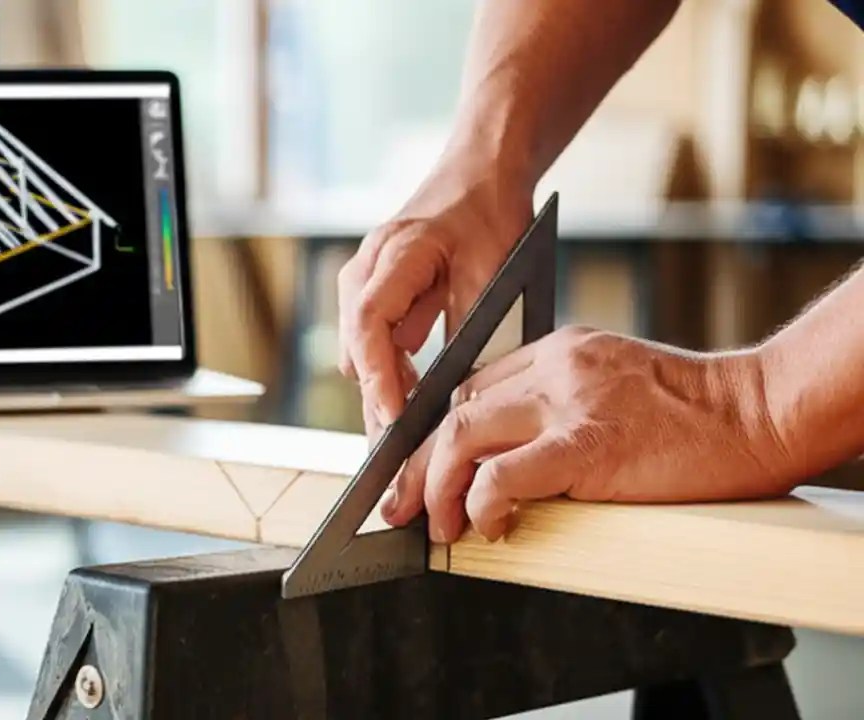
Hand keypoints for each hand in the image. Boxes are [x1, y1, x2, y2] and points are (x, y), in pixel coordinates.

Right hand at [337, 157, 532, 444]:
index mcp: (395, 253)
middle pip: (356, 344)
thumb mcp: (488, 271)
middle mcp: (365, 266)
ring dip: (381, 386)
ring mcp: (362, 278)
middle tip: (394, 451)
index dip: (379, 374)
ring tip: (406, 433)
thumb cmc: (488, 215)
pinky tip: (409, 398)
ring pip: (359, 348)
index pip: (370, 322)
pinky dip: (387, 370)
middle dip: (374, 397)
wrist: (479, 174)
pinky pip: (370, 340)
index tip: (392, 417)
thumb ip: (462, 325)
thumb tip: (446, 388)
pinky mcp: (371, 291)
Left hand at [380, 326, 797, 542]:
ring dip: (437, 488)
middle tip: (401, 506)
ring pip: (462, 435)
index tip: (420, 470)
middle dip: (416, 465)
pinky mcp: (589, 444)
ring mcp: (568, 402)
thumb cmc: (693, 413)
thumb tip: (509, 459)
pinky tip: (488, 526)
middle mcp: (553, 368)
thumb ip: (560, 406)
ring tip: (440, 526)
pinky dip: (481, 504)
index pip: (470, 389)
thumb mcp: (613, 386)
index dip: (435, 435)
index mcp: (557, 352)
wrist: (757, 413)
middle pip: (453, 411)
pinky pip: (505, 475)